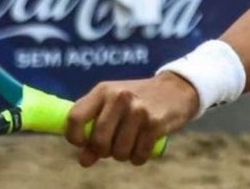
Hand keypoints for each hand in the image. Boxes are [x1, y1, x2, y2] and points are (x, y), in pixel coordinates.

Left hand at [65, 73, 198, 166]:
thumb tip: (83, 160)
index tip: (85, 142)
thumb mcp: (114, 107)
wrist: (175, 88)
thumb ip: (96, 131)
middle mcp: (119, 97)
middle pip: (98, 141)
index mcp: (103, 90)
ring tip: (132, 141)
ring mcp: (137, 110)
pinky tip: (144, 145)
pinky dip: (139, 157)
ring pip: (118, 152)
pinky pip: (138, 156)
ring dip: (124, 154)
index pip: (74, 118)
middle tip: (115, 144)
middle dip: (105, 151)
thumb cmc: (138, 100)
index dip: (75, 137)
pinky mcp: (154, 123)